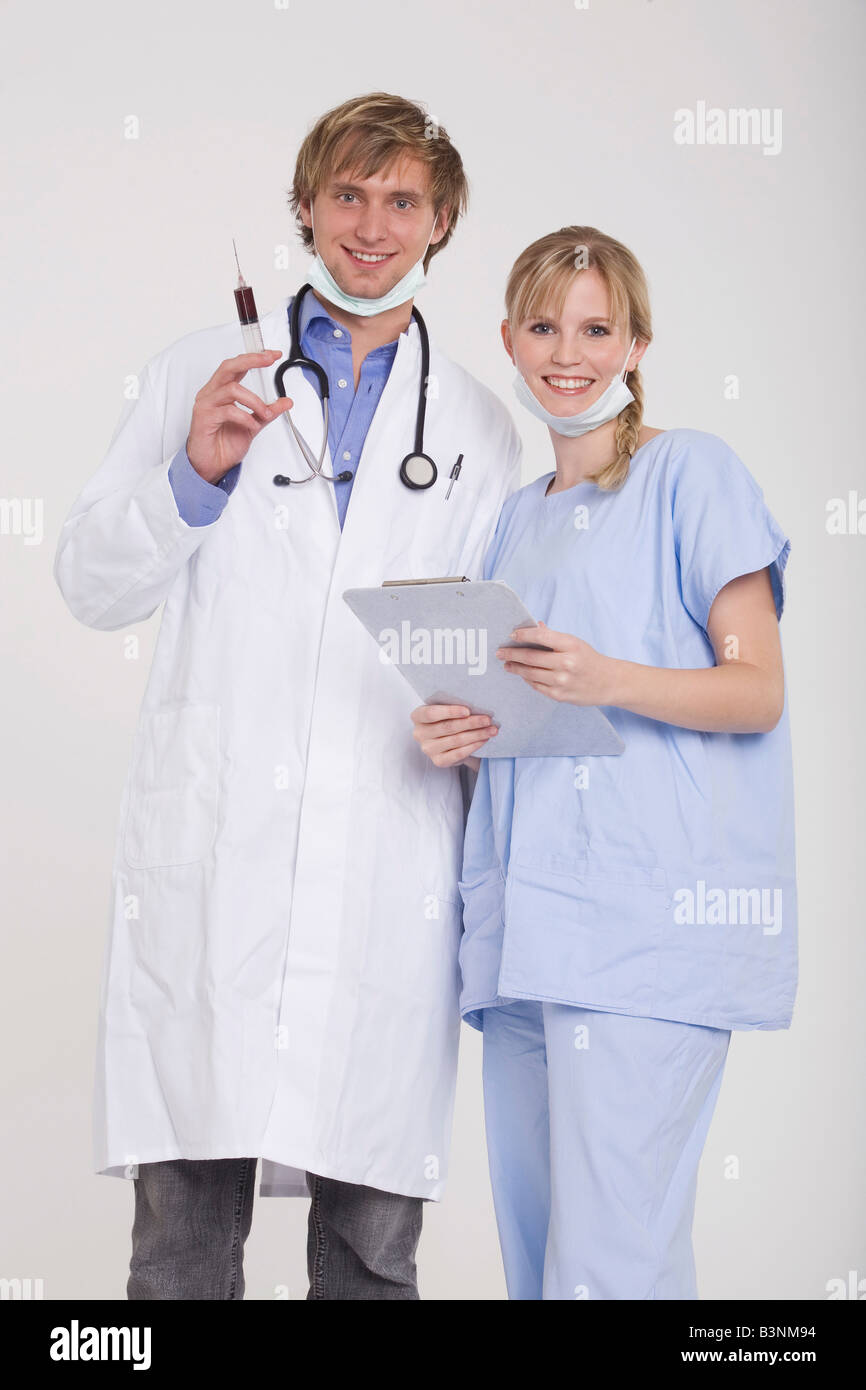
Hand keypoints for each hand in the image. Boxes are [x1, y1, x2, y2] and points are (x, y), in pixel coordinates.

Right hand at [186, 350, 293, 483]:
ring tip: (265, 414)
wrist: (211, 465)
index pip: (237, 366)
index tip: (273, 354)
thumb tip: (286, 402)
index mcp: (221, 391)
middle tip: (268, 360)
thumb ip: (268, 412)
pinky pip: (228, 411)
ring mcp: (206, 404)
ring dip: (254, 401)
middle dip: (251, 360)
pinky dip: (245, 417)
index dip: (254, 358)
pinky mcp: (203, 418)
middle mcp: (211, 393)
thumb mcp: (253, 425)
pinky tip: (251, 424)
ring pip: (232, 389)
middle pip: (229, 366)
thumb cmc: (224, 444)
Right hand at [410, 704, 497, 767]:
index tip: (468, 710)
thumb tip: (476, 703)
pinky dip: (474, 745)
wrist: (446, 741)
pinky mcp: (438, 761)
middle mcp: (419, 733)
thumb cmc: (446, 720)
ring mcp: (428, 749)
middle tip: (488, 719)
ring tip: (492, 730)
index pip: (431, 713)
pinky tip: (484, 740)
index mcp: (418, 716)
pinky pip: (459, 753)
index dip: (450, 712)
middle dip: (471, 723)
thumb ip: (452, 707)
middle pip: (448, 727)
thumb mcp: (444, 710)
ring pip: (456, 740)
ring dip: (477, 734)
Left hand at [496, 621, 617, 705]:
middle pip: (531, 657)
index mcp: (570, 645)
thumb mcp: (575, 643)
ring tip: (507, 664)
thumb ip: (553, 636)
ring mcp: (562, 681)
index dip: (523, 634)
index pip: (541, 636)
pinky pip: (536, 686)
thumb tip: (533, 627)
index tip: (511, 635)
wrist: (608, 682)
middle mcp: (566, 663)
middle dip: (511, 653)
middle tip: (500, 652)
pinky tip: (522, 675)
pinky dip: (527, 679)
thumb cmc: (589, 659)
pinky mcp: (559, 695)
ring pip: (530, 673)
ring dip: (515, 668)